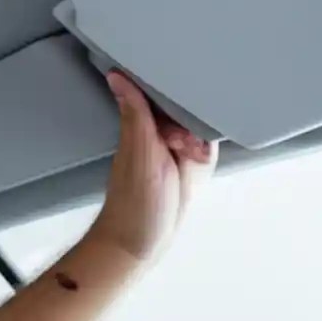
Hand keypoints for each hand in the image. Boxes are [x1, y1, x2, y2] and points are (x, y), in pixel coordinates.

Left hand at [86, 72, 217, 260]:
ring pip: (199, 128)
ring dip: (202, 144)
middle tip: (186, 150)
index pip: (163, 90)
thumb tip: (116, 74)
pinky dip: (205, 158)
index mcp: (141, 123)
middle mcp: (157, 132)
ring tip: (190, 165)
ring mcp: (172, 149)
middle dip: (196, 123)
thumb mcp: (141, 155)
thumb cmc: (136, 202)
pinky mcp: (185, 165)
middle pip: (187, 107)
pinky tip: (198, 169)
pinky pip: (204, 150)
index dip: (178, 92)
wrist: (139, 246)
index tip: (184, 104)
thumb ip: (136, 115)